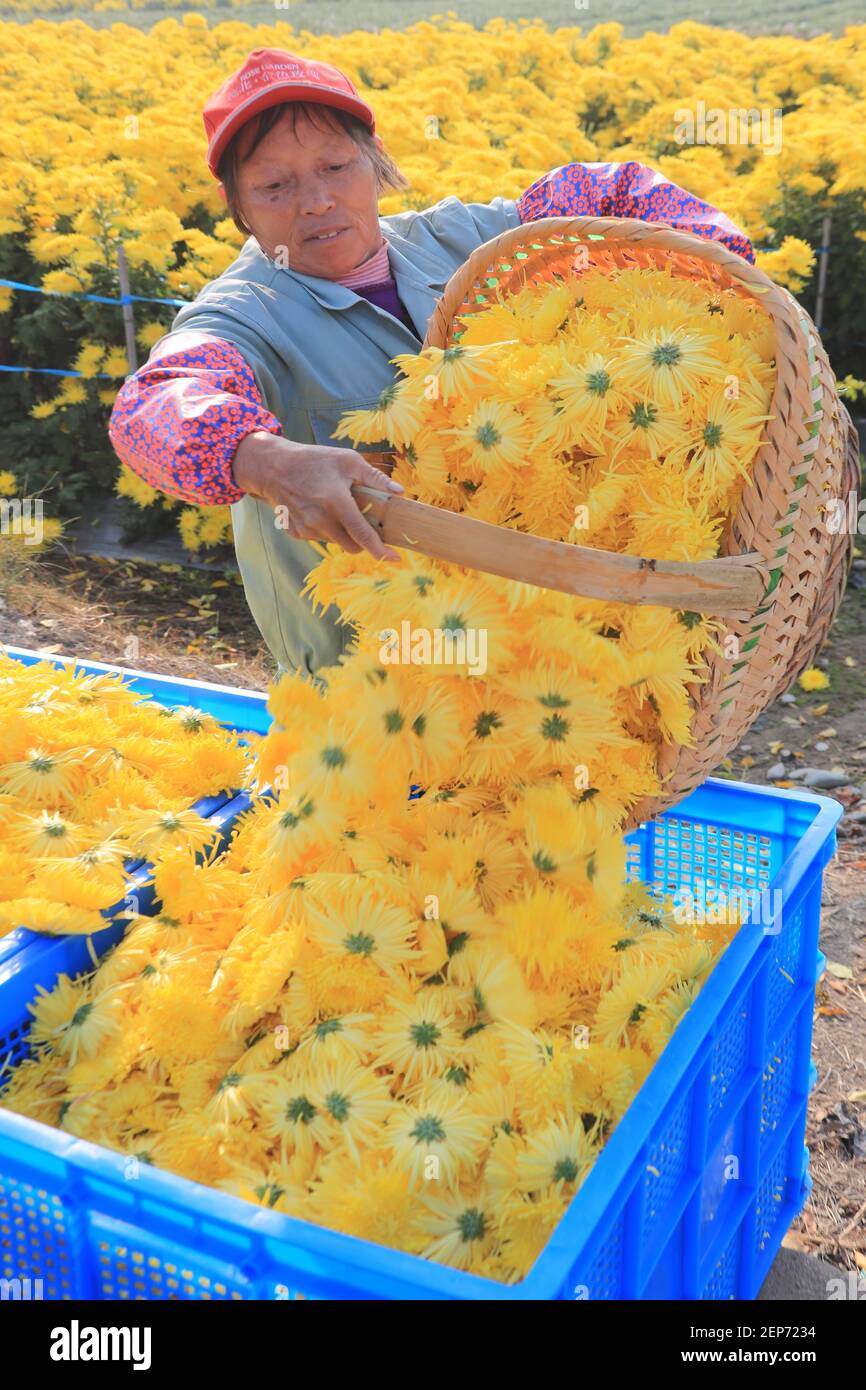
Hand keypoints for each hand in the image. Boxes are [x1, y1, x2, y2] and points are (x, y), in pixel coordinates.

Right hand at [232, 430, 403, 560]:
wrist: (273, 466)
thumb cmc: (314, 460)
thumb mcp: (348, 460)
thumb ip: (375, 477)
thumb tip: (400, 492)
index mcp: (336, 502)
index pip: (362, 534)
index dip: (380, 550)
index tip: (395, 558)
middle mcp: (319, 520)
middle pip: (351, 546)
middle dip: (361, 539)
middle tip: (361, 518)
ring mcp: (305, 528)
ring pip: (335, 542)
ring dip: (341, 531)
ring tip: (334, 506)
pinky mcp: (295, 532)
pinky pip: (318, 538)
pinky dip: (324, 529)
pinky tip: (317, 509)